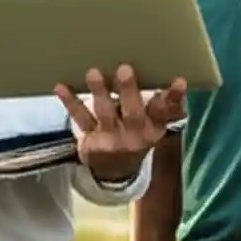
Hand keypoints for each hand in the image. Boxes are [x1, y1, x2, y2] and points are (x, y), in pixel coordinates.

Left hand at [55, 64, 187, 183]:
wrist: (115, 172)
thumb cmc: (137, 136)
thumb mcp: (154, 126)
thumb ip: (164, 106)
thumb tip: (179, 81)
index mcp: (153, 130)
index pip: (164, 112)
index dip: (173, 97)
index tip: (179, 81)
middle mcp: (133, 136)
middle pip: (132, 112)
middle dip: (129, 90)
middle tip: (124, 68)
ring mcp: (110, 139)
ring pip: (105, 113)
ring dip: (99, 92)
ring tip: (93, 73)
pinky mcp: (89, 141)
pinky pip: (80, 119)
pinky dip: (70, 103)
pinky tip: (61, 87)